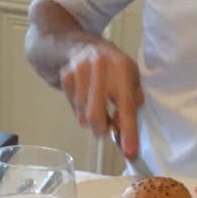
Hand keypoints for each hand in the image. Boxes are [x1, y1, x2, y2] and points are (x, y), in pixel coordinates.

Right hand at [59, 40, 143, 157]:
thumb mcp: (129, 81)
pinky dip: (80, 110)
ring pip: (82, 115)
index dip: (128, 132)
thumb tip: (124, 136)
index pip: (126, 106)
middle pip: (96, 115)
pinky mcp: (65, 75)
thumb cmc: (112, 68)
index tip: (130, 153)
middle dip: (100, 130)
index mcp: (122, 67)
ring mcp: (79, 69)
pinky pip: (73, 107)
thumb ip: (131, 107)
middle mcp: (100, 65)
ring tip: (96, 108)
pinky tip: (85, 98)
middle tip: (104, 131)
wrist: (79, 44)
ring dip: (90, 121)